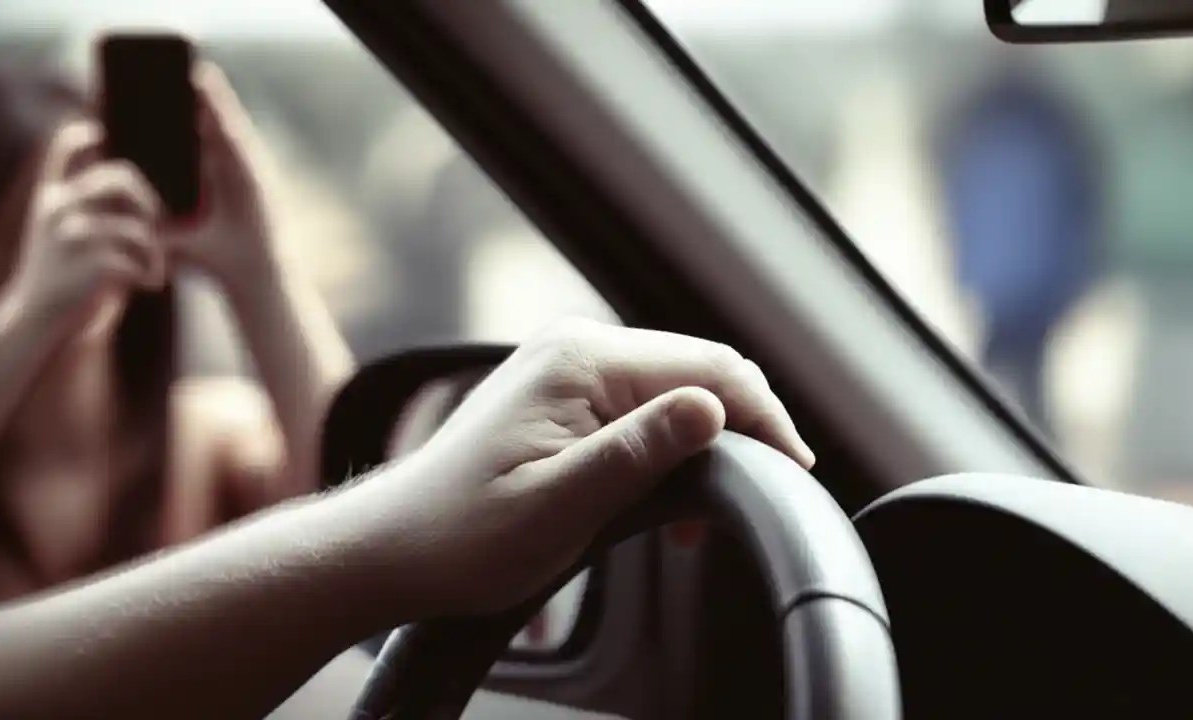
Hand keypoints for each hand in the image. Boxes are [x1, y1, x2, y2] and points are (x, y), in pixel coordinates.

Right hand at [2, 120, 163, 344]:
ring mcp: (72, 234)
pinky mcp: (88, 263)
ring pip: (138, 228)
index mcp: (52, 196)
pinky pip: (138, 259)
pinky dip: (151, 273)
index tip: (104, 134)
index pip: (65, 149)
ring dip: (157, 251)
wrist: (36, 317)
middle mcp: (58, 207)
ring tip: (157, 269)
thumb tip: (135, 189)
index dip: (86, 135)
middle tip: (160, 227)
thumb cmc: (62, 275)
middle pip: (122, 178)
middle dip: (150, 202)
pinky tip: (150, 285)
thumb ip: (91, 209)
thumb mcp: (64, 234)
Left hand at [163, 63, 276, 293]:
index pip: (189, 143)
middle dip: (190, 101)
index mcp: (209, 183)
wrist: (252, 278)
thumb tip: (111, 214)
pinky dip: (223, 110)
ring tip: (190, 69)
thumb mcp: (170, 235)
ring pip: (223, 125)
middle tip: (169, 71)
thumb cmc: (213, 260)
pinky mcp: (255, 172)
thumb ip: (147, 222)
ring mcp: (245, 171)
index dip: (172, 119)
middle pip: (206, 128)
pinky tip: (208, 88)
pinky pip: (235, 135)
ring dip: (209, 97)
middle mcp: (228, 173)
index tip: (149, 95)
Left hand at [355, 318, 815, 615]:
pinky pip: (643, 402)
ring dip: (707, 443)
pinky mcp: (564, 390)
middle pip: (698, 369)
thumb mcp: (559, 504)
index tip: (795, 469)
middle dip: (742, 428)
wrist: (397, 546)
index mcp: (580, 361)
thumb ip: (638, 452)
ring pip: (675, 387)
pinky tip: (670, 497)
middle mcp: (576, 347)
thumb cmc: (465, 535)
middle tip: (766, 491)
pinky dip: (672, 445)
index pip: (708, 369)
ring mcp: (569, 364)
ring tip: (703, 516)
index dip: (764, 417)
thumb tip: (712, 407)